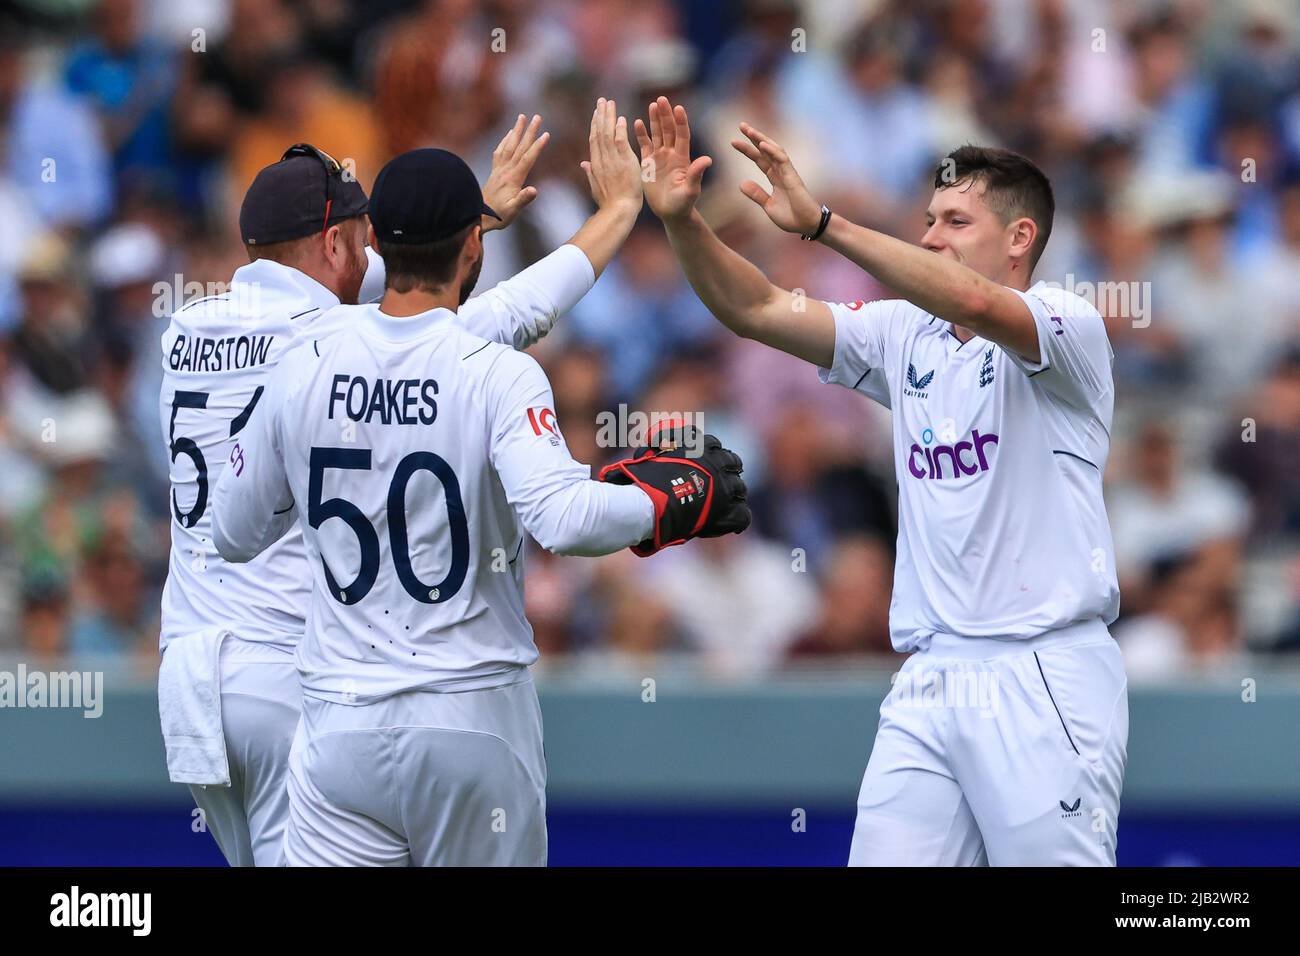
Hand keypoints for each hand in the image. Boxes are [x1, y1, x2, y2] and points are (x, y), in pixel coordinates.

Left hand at [481, 113, 548, 232]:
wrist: (478, 216)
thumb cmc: (498, 216)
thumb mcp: (513, 210)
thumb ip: (523, 199)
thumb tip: (535, 190)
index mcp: (513, 178)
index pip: (527, 159)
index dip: (537, 146)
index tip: (546, 134)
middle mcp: (505, 170)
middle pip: (519, 147)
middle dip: (529, 131)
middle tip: (537, 117)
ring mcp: (499, 170)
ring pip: (509, 145)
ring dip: (516, 130)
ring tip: (522, 117)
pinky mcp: (495, 172)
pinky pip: (500, 152)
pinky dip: (505, 141)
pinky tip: (509, 134)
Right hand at [581, 97, 642, 215]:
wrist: (618, 211)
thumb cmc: (609, 204)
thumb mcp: (596, 187)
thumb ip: (590, 173)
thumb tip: (583, 164)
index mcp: (595, 164)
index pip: (594, 140)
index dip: (595, 125)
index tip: (596, 113)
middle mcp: (601, 159)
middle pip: (599, 132)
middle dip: (600, 115)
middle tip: (602, 101)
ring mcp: (612, 160)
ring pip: (608, 133)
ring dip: (608, 116)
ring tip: (609, 103)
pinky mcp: (623, 162)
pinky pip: (620, 141)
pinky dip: (620, 129)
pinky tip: (621, 118)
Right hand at [634, 95, 711, 222]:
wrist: (670, 213)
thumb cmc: (683, 203)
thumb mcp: (691, 190)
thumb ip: (697, 174)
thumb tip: (707, 159)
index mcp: (682, 159)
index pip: (682, 135)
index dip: (680, 122)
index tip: (678, 108)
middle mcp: (671, 154)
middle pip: (669, 130)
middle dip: (666, 115)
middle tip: (661, 99)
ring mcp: (659, 157)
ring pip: (657, 134)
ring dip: (655, 120)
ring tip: (653, 105)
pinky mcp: (648, 163)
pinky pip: (644, 145)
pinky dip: (641, 134)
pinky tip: (636, 122)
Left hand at [731, 122, 822, 234]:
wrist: (807, 225)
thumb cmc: (791, 216)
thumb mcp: (768, 206)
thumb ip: (757, 194)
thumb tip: (740, 184)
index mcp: (775, 177)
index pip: (759, 159)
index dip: (747, 150)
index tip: (733, 141)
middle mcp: (781, 171)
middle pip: (765, 150)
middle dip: (753, 137)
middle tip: (741, 125)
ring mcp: (787, 172)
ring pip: (773, 150)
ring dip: (761, 139)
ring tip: (748, 130)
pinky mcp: (793, 177)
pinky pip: (782, 160)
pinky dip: (772, 151)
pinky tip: (762, 144)